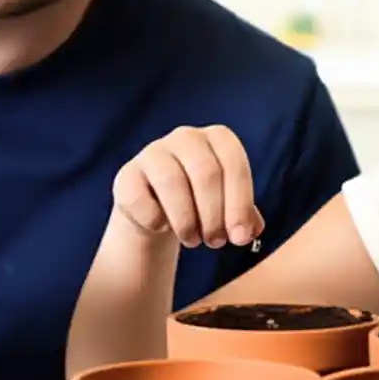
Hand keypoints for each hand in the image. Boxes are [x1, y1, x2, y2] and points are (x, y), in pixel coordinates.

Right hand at [112, 125, 264, 248]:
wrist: (158, 210)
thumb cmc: (203, 205)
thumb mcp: (229, 208)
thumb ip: (245, 217)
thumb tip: (251, 230)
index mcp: (218, 138)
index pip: (234, 163)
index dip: (239, 203)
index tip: (239, 238)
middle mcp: (186, 137)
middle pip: (205, 173)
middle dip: (214, 215)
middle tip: (215, 242)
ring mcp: (154, 152)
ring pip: (172, 182)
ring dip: (186, 221)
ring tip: (192, 240)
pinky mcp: (127, 174)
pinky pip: (141, 198)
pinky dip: (155, 220)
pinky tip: (162, 227)